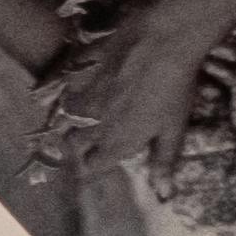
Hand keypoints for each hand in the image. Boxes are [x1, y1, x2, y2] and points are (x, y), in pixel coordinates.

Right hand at [44, 12, 225, 175]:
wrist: (160, 40)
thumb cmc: (174, 87)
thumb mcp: (174, 128)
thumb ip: (164, 161)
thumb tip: (162, 195)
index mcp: (116, 142)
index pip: (93, 167)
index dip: (95, 166)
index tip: (98, 162)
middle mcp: (92, 124)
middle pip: (72, 145)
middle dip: (78, 146)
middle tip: (88, 139)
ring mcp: (81, 97)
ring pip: (63, 118)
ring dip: (69, 121)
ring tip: (77, 116)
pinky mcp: (76, 72)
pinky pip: (61, 88)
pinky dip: (64, 91)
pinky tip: (73, 86)